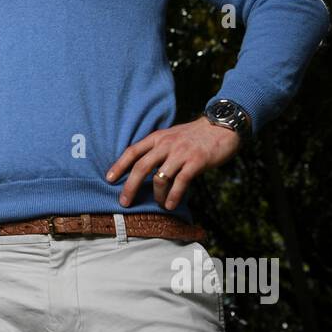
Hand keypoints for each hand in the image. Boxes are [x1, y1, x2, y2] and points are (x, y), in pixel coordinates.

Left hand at [105, 116, 241, 210]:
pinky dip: (173, 196)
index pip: (133, 151)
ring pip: (160, 177)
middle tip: (124, 202)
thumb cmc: (195, 135)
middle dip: (130, 186)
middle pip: (141, 166)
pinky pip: (180, 182)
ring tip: (159, 204)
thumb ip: (158, 148)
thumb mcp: (172, 135)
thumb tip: (144, 169)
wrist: (222, 126)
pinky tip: (170, 205)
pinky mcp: (196, 161)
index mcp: (158, 137)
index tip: (109, 179)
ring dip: (157, 195)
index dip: (119, 165)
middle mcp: (167, 144)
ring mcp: (181, 153)